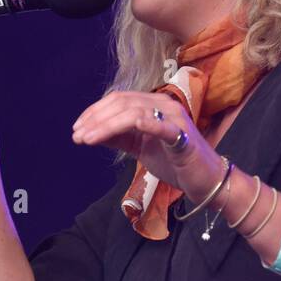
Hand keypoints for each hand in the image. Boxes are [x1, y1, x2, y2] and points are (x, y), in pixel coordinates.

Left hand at [72, 91, 223, 199]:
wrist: (204, 180)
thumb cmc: (174, 163)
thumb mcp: (140, 148)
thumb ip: (119, 138)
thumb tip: (90, 133)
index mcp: (154, 105)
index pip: (120, 99)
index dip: (95, 111)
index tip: (78, 127)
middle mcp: (164, 104)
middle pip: (123, 103)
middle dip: (96, 118)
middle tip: (77, 134)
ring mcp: (174, 117)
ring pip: (133, 112)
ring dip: (105, 125)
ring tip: (86, 139)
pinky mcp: (181, 135)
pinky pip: (157, 124)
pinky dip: (135, 124)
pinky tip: (113, 132)